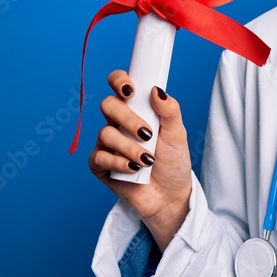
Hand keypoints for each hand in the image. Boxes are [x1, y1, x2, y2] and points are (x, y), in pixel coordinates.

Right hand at [88, 70, 191, 249]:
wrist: (169, 196)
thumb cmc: (173, 162)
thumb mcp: (178, 134)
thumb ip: (170, 111)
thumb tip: (156, 90)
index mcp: (136, 109)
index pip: (120, 85)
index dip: (119, 80)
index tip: (130, 88)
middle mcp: (118, 123)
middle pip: (108, 105)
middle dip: (128, 119)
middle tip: (147, 133)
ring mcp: (107, 143)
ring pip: (105, 133)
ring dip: (129, 147)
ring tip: (148, 160)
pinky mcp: (100, 165)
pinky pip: (99, 156)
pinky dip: (118, 162)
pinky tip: (134, 169)